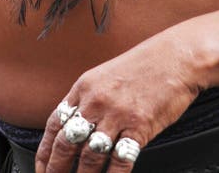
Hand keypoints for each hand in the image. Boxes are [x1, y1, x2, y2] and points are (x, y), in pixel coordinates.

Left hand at [35, 33, 198, 171]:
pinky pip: (120, 161)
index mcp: (84, 86)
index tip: (42, 169)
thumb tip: (74, 131)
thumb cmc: (144, 66)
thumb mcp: (106, 76)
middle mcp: (96, 100)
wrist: (176, 57)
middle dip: (57, 170)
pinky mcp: (139, 126)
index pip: (55, 124)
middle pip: (67, 144)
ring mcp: (117, 114)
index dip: (45, 152)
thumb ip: (89, 101)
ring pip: (89, 157)